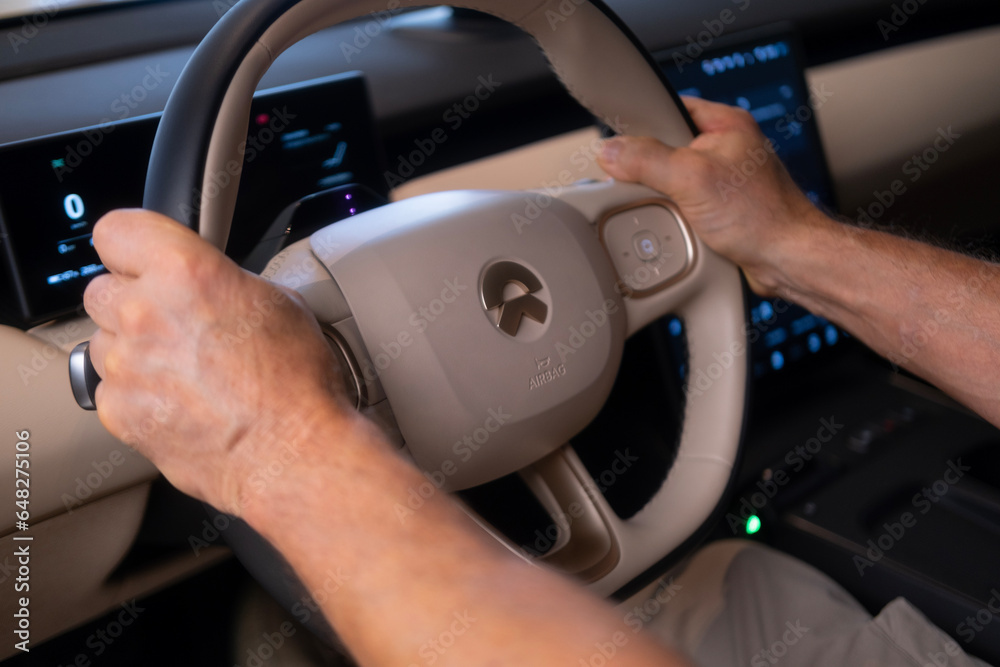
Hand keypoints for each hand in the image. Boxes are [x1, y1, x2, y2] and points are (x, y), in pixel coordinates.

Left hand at [83, 209, 348, 513]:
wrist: (292, 452)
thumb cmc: (296, 383)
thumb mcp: (280, 303)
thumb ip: (225, 283)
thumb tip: (212, 287)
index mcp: (185, 271)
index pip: (116, 231)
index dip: (132, 247)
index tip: (143, 258)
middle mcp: (145, 312)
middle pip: (103, 290)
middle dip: (134, 302)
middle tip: (176, 324)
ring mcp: (126, 364)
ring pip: (103, 342)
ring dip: (133, 350)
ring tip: (184, 371)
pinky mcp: (119, 411)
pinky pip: (111, 389)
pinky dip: (136, 395)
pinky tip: (179, 403)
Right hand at [598, 96, 827, 294]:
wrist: (788, 260)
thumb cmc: (762, 215)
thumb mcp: (693, 178)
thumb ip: (647, 160)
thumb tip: (611, 151)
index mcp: (726, 123)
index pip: (670, 108)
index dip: (643, 125)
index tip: (622, 143)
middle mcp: (727, 148)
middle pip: (666, 149)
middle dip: (651, 170)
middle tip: (651, 185)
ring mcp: (724, 180)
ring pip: (673, 182)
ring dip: (664, 199)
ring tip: (673, 210)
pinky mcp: (721, 209)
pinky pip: (684, 206)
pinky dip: (677, 218)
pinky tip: (682, 227)